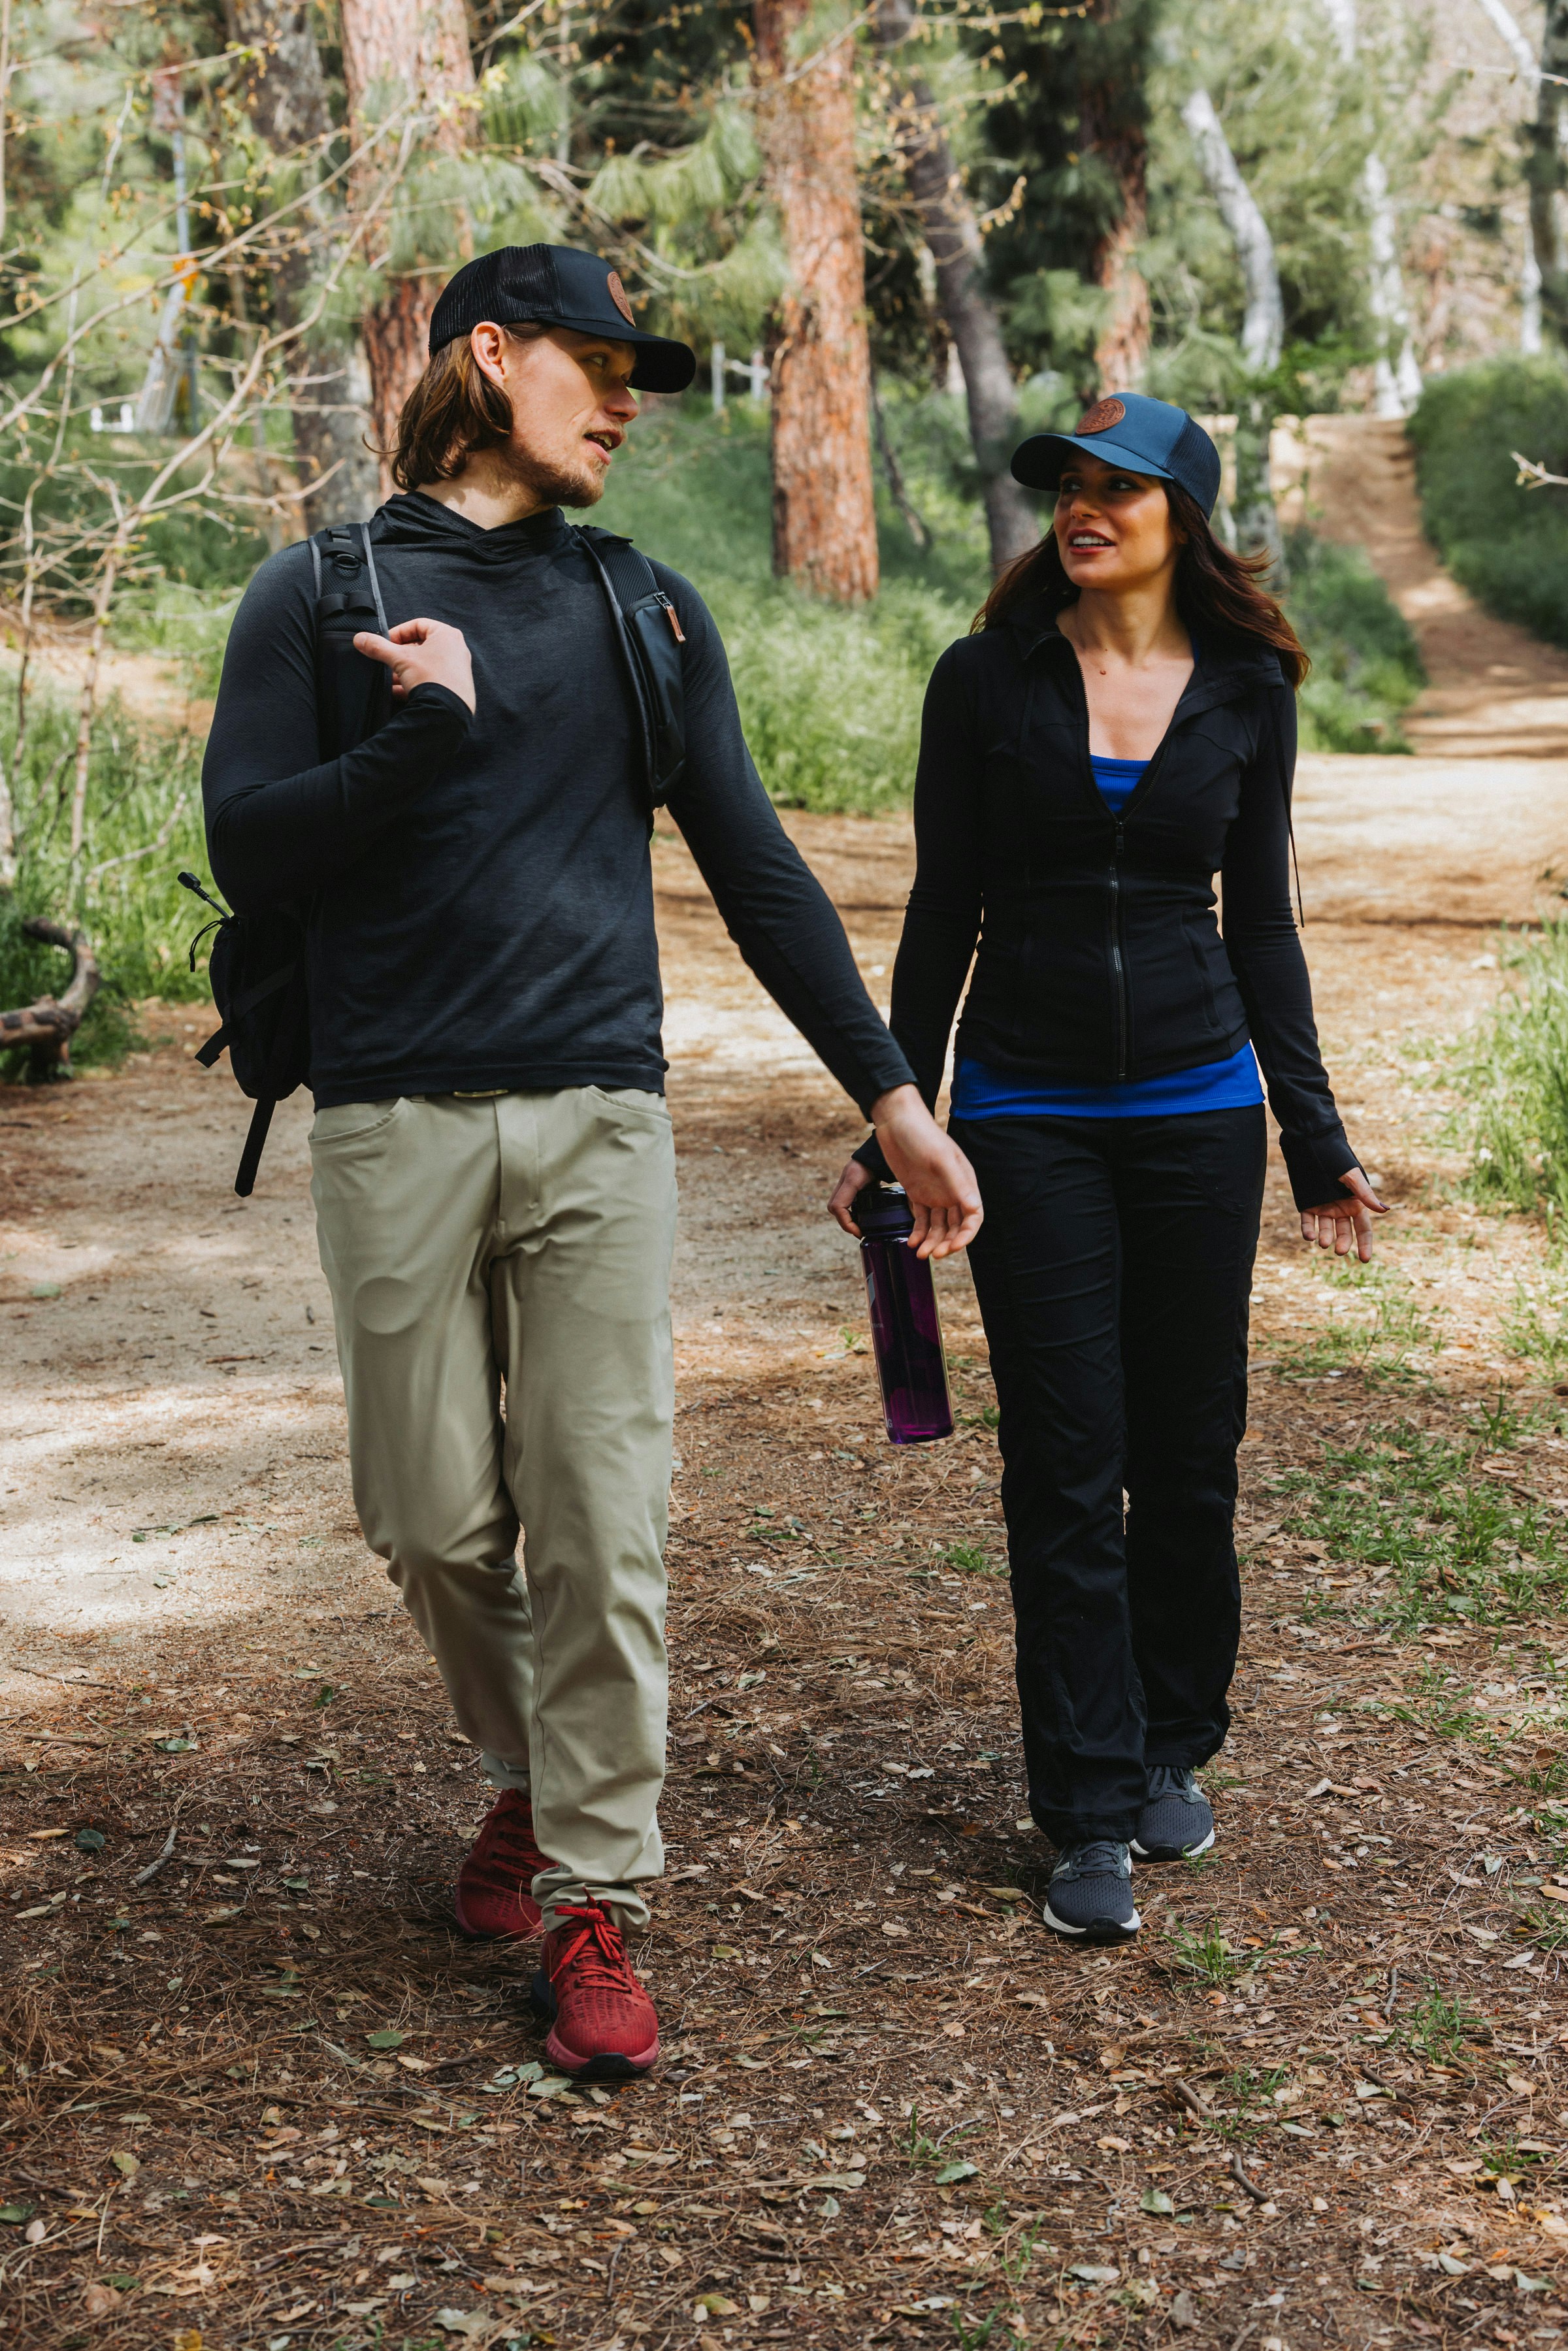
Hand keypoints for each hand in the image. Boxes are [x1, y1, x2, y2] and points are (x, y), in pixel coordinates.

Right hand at [353, 617, 475, 712]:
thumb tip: (360, 639)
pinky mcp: (454, 686)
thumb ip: (379, 647)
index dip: (398, 633)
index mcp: (446, 634)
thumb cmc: (431, 678)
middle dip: (400, 655)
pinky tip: (398, 691)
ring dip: (405, 670)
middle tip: (387, 661)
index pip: (417, 624)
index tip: (386, 642)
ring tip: (391, 678)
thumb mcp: (400, 659)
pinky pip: (431, 679)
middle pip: (421, 645)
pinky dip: (414, 683)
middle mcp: (455, 649)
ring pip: (424, 664)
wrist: (447, 712)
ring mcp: (456, 669)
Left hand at [828, 1085, 981, 1258]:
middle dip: (947, 1242)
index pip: (973, 1216)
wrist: (896, 1122)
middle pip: (955, 1225)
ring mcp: (935, 1193)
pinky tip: (912, 1242)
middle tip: (934, 1254)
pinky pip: (921, 1219)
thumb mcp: (941, 1158)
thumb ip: (958, 1183)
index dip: (966, 1235)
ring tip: (920, 1253)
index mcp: (965, 1182)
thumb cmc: (922, 1134)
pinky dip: (918, 1232)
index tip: (953, 1247)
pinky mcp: (917, 1193)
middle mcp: (952, 1190)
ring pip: (938, 1226)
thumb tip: (974, 1208)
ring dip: (932, 1241)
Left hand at [1299, 1167, 1386, 1261]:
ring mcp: (1324, 1209)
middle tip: (1339, 1250)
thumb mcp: (1352, 1177)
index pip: (1363, 1229)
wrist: (1312, 1147)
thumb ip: (1365, 1194)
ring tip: (1324, 1243)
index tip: (1364, 1259)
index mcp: (1355, 1204)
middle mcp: (1341, 1209)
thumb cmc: (1336, 1159)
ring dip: (1325, 1237)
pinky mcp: (1307, 1206)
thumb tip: (1384, 1210)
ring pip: (1326, 1229)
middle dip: (1343, 1243)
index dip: (1364, 1244)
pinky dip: (1308, 1230)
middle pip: (1344, 1233)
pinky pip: (1308, 1222)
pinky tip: (1309, 1236)